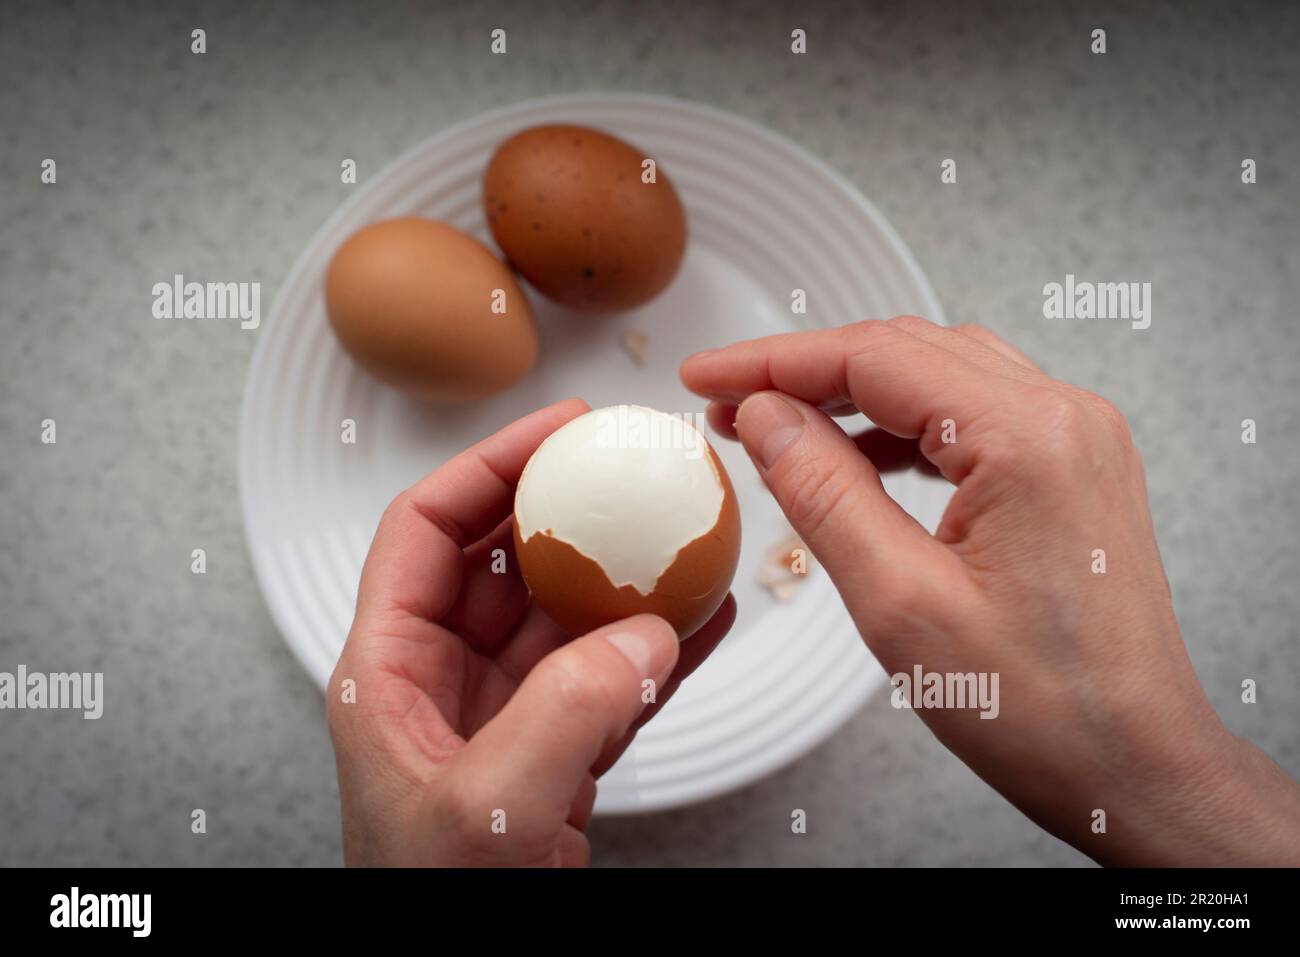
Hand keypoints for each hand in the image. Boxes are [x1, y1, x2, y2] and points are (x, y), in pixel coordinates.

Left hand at [326, 399, 735, 865]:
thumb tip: (639, 633)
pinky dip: (660, 647)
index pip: (426, 531)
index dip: (488, 467)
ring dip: (625, 576)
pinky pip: (611, 678)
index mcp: (389, 674)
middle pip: (505, 561)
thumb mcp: (489, 812)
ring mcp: (505, 717)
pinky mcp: (556, 753)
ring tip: (682, 531)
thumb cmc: (436, 912)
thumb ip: (564, 711)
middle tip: (631, 469)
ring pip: (567, 616)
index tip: (557, 432)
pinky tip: (708, 617)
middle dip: (569, 510)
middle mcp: (444, 684)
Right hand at [682, 316, 1299, 865]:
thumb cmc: (1038, 707)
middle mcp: (1064, 416)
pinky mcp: (1075, 469)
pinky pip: (975, 415)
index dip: (774, 361)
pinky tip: (855, 457)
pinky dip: (905, 424)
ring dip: (854, 393)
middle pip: (907, 352)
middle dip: (807, 372)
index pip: (873, 358)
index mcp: (1026, 437)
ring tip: (778, 429)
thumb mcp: (899, 602)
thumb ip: (822, 492)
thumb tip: (764, 418)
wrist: (1135, 766)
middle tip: (727, 402)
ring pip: (941, 376)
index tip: (705, 375)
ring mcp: (1078, 439)